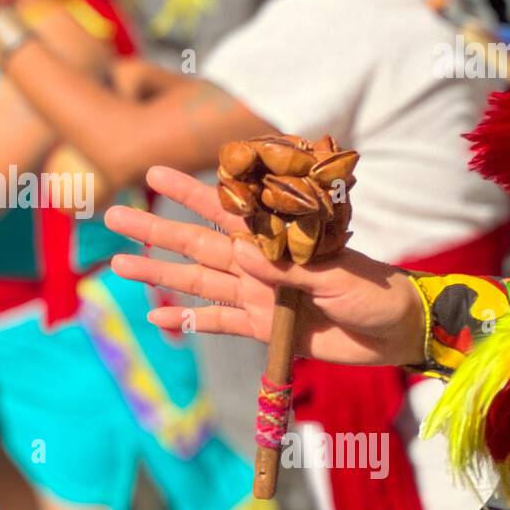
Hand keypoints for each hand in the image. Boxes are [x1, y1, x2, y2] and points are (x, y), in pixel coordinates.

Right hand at [103, 166, 425, 365]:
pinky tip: (155, 316)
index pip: (226, 209)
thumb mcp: (337, 273)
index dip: (190, 192)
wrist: (396, 335)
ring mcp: (255, 296)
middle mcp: (257, 263)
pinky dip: (186, 320)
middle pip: (195, 242)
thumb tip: (240, 256)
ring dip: (157, 272)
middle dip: (154, 229)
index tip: (156, 174)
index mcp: (277, 239)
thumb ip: (289, 266)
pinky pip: (214, 323)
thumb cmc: (376, 291)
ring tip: (118, 264)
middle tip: (113, 215)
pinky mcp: (259, 329)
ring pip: (195, 280)